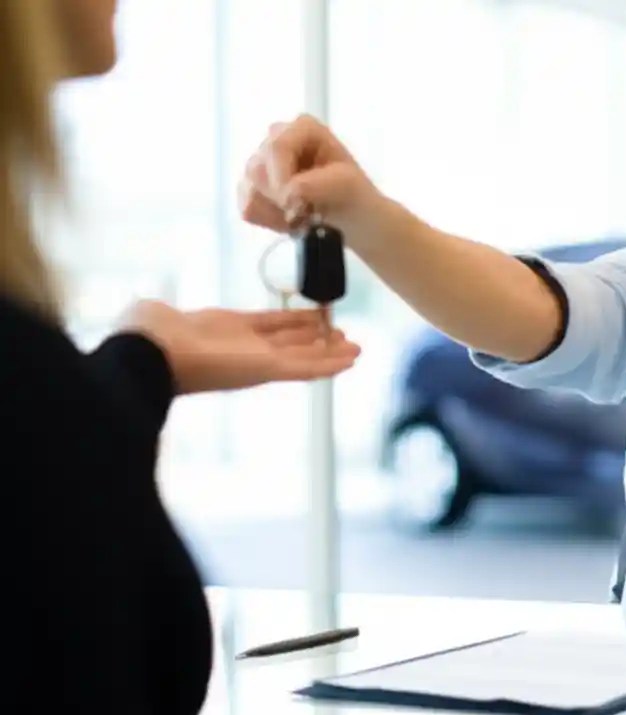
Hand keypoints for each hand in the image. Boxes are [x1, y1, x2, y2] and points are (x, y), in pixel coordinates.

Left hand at [120, 300, 360, 394]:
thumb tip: (152, 308)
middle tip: (343, 335)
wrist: (144, 355)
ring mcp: (257, 362)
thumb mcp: (157, 314)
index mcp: (224, 331)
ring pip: (303, 357)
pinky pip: (304, 368)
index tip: (316, 317)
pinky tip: (351, 359)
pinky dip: (328, 364)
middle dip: (317, 339)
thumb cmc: (144, 334)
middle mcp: (245, 349)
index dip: (294, 322)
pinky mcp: (265, 371)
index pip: (268, 326)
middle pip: (291, 343)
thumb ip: (164, 311)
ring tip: (357, 350)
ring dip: (330, 354)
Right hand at [238, 113, 386, 240]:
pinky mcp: (253, 187)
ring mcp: (262, 162)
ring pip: (249, 189)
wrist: (352, 217)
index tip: (299, 204)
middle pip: (257, 168)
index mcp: (303, 128)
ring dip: (277, 212)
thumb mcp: (346, 185)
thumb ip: (314, 185)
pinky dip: (269, 221)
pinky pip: (247, 207)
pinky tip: (289, 221)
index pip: (276, 147)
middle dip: (281, 198)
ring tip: (303, 216)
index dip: (282, 179)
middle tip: (307, 211)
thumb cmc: (353, 195)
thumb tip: (285, 193)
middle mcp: (277, 138)